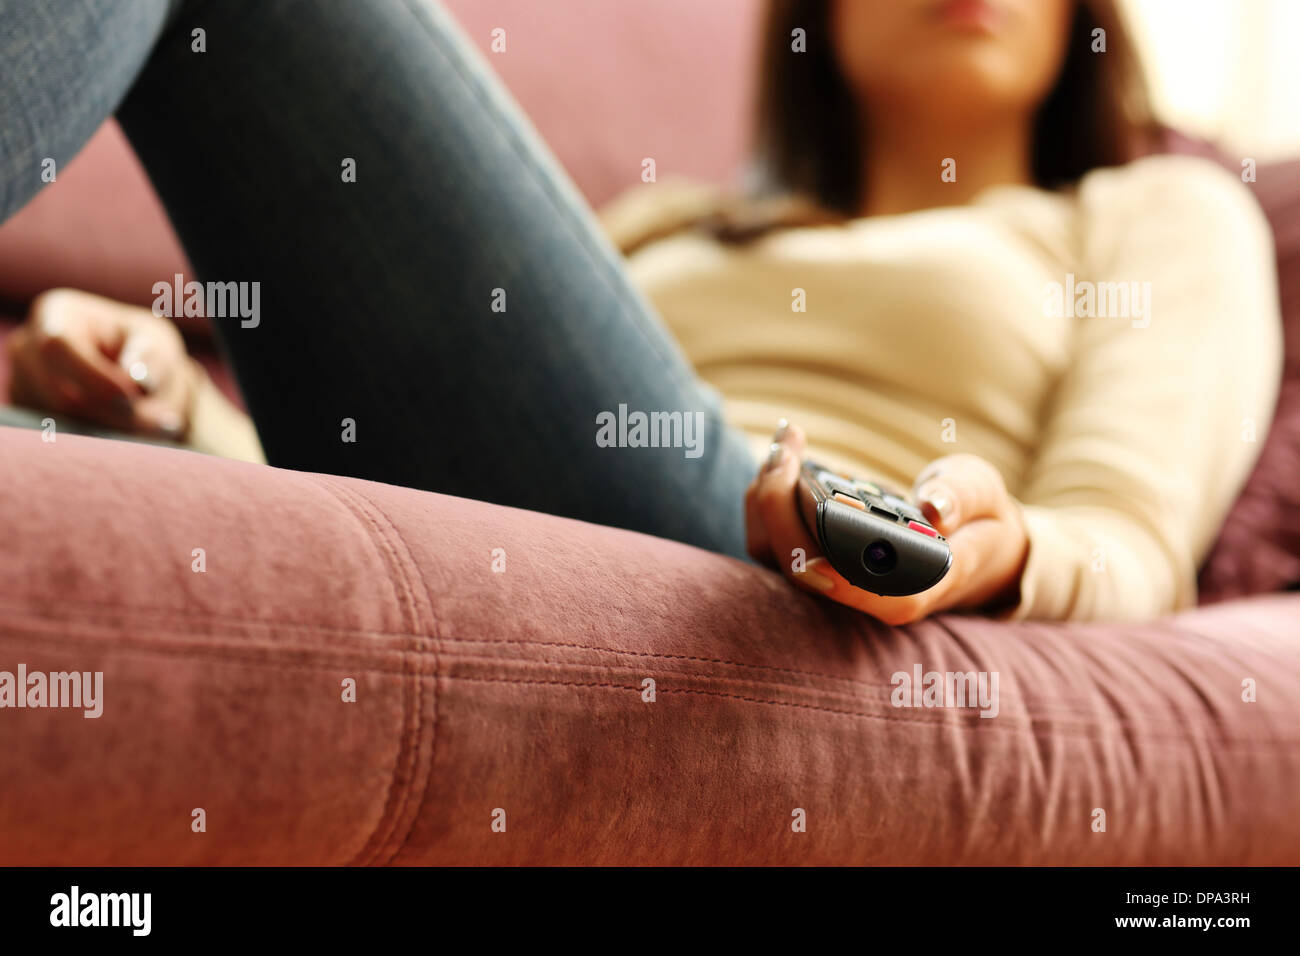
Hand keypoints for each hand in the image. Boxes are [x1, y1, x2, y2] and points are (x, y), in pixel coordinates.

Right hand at [6, 288, 196, 438]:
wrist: (132, 370)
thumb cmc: (144, 348)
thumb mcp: (157, 344)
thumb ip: (153, 360)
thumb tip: (141, 381)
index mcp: (57, 313)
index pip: (57, 346)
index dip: (94, 377)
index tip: (134, 395)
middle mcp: (27, 347)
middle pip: (58, 393)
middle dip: (113, 414)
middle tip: (162, 423)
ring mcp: (21, 382)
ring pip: (60, 423)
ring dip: (111, 431)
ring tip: (150, 423)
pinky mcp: (28, 413)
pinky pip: (58, 438)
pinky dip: (96, 440)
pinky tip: (122, 428)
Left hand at [744, 422, 1028, 624]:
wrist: (975, 541)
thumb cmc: (978, 519)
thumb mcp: (984, 497)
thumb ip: (960, 498)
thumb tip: (933, 509)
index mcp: (910, 592)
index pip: (857, 590)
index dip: (826, 564)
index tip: (808, 523)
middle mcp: (863, 595)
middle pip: (798, 567)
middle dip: (779, 503)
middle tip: (788, 446)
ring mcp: (834, 580)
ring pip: (775, 552)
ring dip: (767, 495)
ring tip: (787, 441)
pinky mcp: (817, 559)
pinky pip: (775, 535)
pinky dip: (771, 495)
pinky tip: (788, 454)